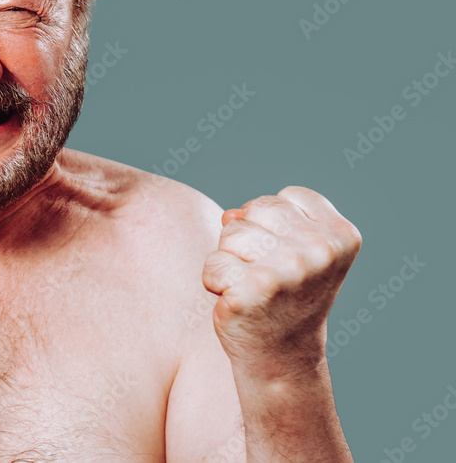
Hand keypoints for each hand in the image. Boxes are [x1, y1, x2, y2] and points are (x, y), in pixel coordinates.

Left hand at [202, 186, 361, 381]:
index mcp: (341, 235)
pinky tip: (238, 302)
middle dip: (249, 237)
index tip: (288, 257)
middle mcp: (321, 250)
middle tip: (267, 274)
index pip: (285, 196)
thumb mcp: (292, 250)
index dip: (275, 224)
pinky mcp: (253, 290)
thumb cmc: (285, 296)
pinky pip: (213, 264)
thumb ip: (266, 221)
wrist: (283, 357)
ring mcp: (289, 270)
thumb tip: (229, 216)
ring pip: (230, 233)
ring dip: (231, 259)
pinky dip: (215, 282)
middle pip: (255, 209)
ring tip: (253, 286)